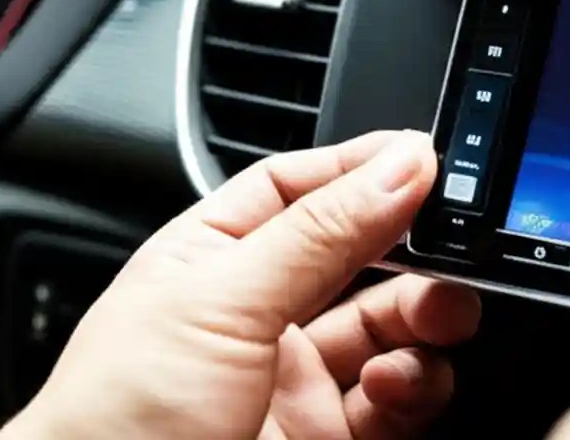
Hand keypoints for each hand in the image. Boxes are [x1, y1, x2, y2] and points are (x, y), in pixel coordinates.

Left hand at [0, 130, 479, 439]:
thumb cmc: (116, 416)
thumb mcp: (221, 300)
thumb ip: (319, 233)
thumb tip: (399, 165)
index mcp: (214, 257)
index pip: (298, 187)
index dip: (360, 168)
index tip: (424, 158)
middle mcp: (258, 312)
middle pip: (357, 256)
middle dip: (410, 247)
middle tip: (452, 245)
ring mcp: (294, 378)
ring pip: (387, 328)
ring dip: (424, 315)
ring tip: (439, 316)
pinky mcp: (326, 436)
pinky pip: (395, 399)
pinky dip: (414, 385)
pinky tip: (398, 381)